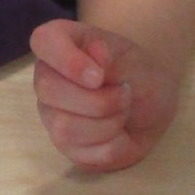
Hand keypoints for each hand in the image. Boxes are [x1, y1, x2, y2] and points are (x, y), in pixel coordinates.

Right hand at [30, 17, 178, 171]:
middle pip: (50, 91)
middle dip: (100, 100)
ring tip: (123, 112)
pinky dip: (113, 145)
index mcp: (61, 44)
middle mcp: (47, 79)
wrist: (152, 105)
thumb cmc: (138, 74)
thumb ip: (113, 56)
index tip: (98, 77)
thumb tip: (96, 50)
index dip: (67, 60)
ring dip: (109, 123)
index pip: (43, 40)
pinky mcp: (64, 145)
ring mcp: (52, 115)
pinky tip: (119, 133)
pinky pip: (84, 154)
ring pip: (65, 128)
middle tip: (125, 93)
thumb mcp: (135, 60)